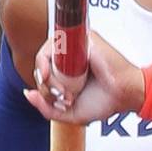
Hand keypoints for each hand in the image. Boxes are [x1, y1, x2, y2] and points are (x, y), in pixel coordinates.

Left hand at [24, 28, 145, 123]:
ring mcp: (75, 45)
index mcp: (66, 69)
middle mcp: (69, 55)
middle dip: (46, 87)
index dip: (44, 87)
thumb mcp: (70, 113)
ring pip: (44, 56)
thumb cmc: (103, 102)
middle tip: (64, 98)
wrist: (124, 95)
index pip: (43, 72)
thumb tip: (27, 93)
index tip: (59, 101)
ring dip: (49, 79)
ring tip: (66, 92)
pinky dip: (52, 64)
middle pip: (41, 65)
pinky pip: (54, 45)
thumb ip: (46, 108)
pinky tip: (62, 79)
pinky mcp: (81, 37)